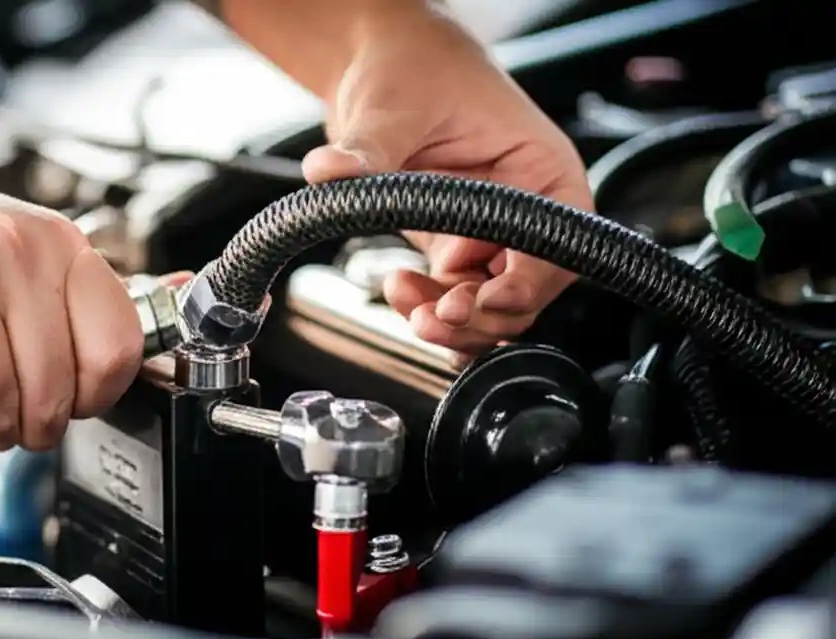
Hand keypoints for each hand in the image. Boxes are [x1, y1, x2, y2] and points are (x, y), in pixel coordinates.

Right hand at [0, 163, 141, 450]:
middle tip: (1, 410)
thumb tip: (158, 330)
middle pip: (57, 395)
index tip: (70, 396)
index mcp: (56, 243)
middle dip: (28, 423)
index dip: (96, 393)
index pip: (119, 348)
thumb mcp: (18, 246)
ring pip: (0, 410)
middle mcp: (12, 256)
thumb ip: (73, 298)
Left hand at [302, 3, 591, 356]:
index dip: (527, 282)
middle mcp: (524, 210)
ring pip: (487, 308)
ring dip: (452, 323)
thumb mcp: (395, 104)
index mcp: (543, 171)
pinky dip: (428, 310)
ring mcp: (487, 235)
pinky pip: (451, 299)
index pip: (558, 245)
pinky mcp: (450, 248)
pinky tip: (399, 290)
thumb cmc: (417, 67)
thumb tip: (329, 170)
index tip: (482, 299)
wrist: (381, 66)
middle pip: (526, 292)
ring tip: (410, 309)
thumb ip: (369, 147)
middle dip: (481, 316)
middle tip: (435, 317)